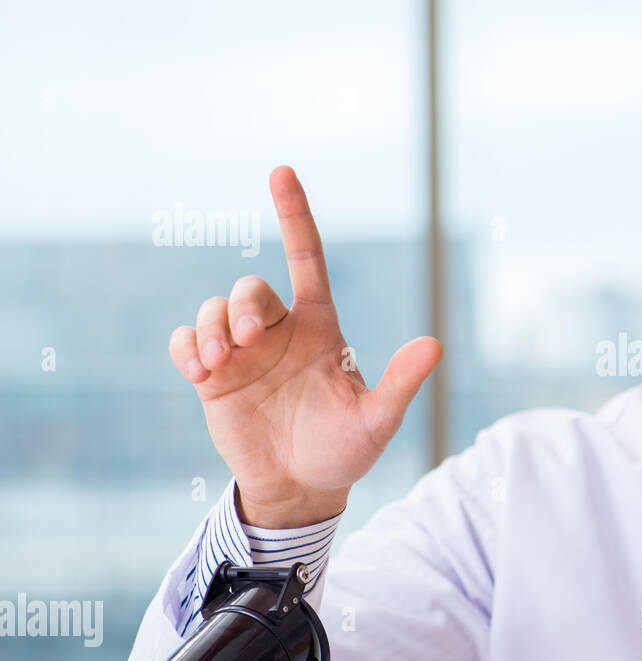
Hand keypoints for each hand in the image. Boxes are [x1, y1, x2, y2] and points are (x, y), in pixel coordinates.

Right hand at [167, 165, 441, 526]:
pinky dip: (188, 347)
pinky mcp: (213, 377)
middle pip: (251, 289)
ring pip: (214, 309)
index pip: (308, 258)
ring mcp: (242, 353)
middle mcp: (279, 332)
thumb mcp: (378, 420)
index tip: (282, 172)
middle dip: (242, 306)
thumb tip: (435, 345)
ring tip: (219, 362)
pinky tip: (200, 372)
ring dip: (210, 328)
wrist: (303, 488)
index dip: (296, 215)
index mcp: (320, 327)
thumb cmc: (345, 449)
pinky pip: (187, 341)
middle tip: (244, 342)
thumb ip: (401, 382)